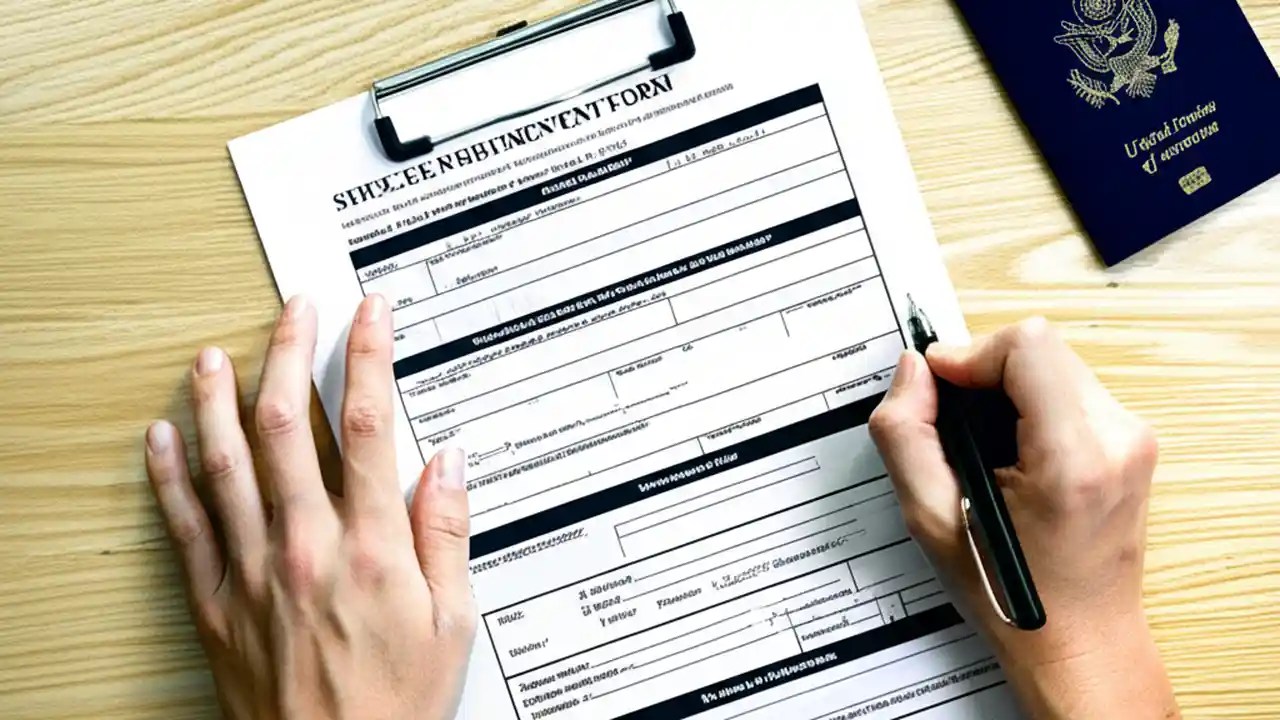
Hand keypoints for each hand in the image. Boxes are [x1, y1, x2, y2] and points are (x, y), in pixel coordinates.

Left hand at [143, 295, 474, 719]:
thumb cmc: (397, 705)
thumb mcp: (453, 623)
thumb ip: (448, 535)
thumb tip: (448, 464)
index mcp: (372, 549)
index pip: (371, 428)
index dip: (369, 358)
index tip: (369, 316)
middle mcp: (307, 547)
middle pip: (290, 427)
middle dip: (290, 354)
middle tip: (294, 311)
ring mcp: (253, 572)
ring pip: (227, 465)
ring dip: (218, 401)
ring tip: (214, 357)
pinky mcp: (216, 603)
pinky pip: (184, 526)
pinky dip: (169, 476)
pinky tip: (162, 438)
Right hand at [869, 318, 1177, 719]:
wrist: (1082, 641)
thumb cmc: (1015, 595)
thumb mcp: (932, 520)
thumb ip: (907, 434)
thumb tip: (916, 371)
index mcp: (1073, 459)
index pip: (1027, 346)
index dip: (970, 355)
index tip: (941, 387)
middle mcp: (1118, 439)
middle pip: (1039, 347)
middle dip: (985, 373)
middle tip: (957, 426)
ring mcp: (1134, 438)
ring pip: (1054, 361)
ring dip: (1009, 388)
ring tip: (986, 447)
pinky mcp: (1134, 440)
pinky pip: (1071, 387)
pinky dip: (1032, 403)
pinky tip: (1013, 453)